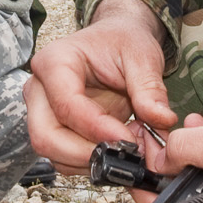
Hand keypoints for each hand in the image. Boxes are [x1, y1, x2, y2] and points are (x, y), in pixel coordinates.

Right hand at [24, 0, 174, 165]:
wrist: (117, 41)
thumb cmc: (123, 41)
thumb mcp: (143, 57)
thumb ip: (150, 89)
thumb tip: (162, 120)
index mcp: (55, 61)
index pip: (66, 105)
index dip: (97, 128)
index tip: (128, 139)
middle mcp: (40, 89)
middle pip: (46, 137)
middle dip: (87, 154)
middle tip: (126, 153)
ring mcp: (43, 112)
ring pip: (55, 154)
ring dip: (93, 160)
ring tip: (129, 144)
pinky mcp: (55, 130)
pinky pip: (66, 159)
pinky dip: (94, 161)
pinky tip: (118, 145)